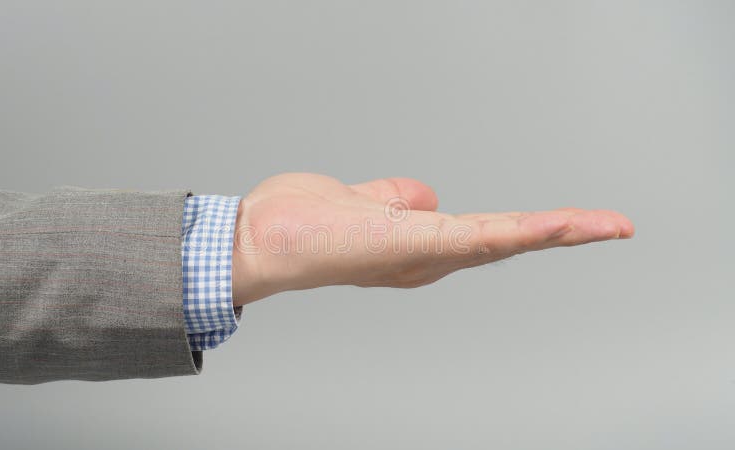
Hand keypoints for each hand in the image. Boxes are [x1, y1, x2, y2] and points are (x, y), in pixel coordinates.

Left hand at [231, 173, 633, 305]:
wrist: (262, 239)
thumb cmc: (303, 224)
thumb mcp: (362, 202)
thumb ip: (396, 198)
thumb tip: (424, 196)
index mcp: (419, 245)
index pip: (487, 232)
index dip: (530, 227)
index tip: (571, 220)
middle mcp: (428, 257)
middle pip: (507, 240)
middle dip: (563, 233)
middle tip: (615, 226)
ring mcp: (425, 254)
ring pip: (504, 240)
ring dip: (558, 232)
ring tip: (607, 225)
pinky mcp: (415, 246)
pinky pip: (476, 237)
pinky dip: (519, 232)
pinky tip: (555, 226)